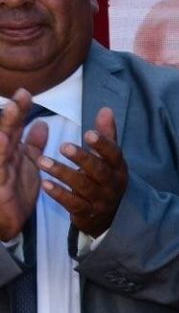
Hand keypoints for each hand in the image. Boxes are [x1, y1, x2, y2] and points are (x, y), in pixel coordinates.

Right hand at [0, 90, 46, 240]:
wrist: (9, 220)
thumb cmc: (15, 190)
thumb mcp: (28, 163)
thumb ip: (34, 144)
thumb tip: (41, 124)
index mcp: (10, 150)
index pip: (13, 125)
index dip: (19, 110)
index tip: (26, 93)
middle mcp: (2, 155)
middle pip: (5, 131)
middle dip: (12, 113)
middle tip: (21, 95)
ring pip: (0, 145)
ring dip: (4, 128)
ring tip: (12, 111)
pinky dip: (0, 151)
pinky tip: (4, 140)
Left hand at [33, 106, 127, 237]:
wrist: (106, 217)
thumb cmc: (104, 181)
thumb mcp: (109, 160)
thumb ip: (106, 135)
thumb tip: (106, 109)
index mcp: (119, 169)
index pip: (114, 155)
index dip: (103, 145)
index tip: (88, 133)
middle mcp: (112, 185)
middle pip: (99, 171)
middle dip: (82, 158)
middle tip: (63, 146)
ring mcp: (101, 200)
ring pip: (83, 186)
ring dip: (63, 173)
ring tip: (43, 161)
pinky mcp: (87, 213)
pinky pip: (73, 204)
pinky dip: (59, 194)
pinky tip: (45, 184)